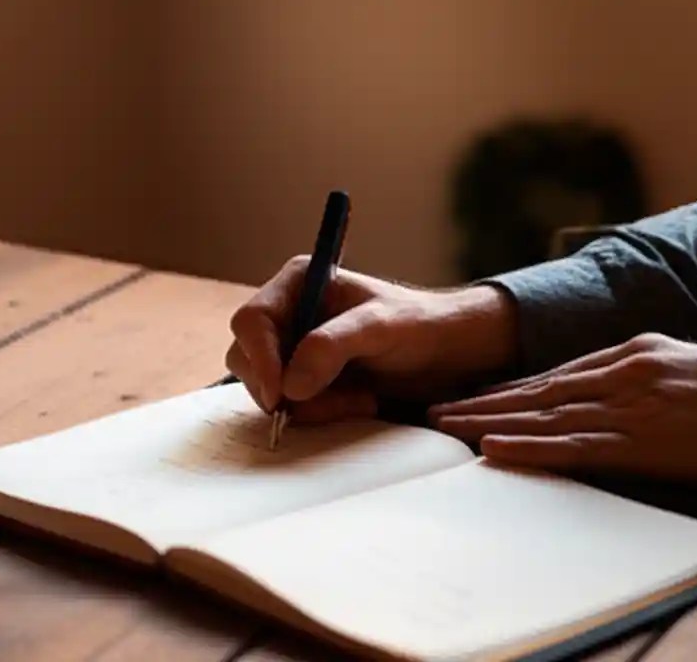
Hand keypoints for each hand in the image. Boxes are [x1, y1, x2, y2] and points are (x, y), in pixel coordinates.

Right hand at [225, 255, 516, 422]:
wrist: (448, 355)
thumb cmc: (420, 326)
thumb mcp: (380, 328)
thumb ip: (332, 347)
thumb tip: (288, 385)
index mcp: (299, 283)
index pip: (251, 320)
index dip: (259, 358)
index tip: (280, 393)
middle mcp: (288, 313)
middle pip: (247, 358)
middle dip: (287, 389)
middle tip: (342, 400)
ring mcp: (292, 349)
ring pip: (265, 389)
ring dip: (309, 405)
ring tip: (359, 400)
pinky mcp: (303, 380)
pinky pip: (288, 407)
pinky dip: (317, 414)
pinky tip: (355, 403)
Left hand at [429, 332, 696, 489]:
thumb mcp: (686, 368)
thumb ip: (638, 376)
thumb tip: (598, 392)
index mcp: (634, 352)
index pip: (555, 373)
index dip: (509, 388)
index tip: (472, 397)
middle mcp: (625, 372)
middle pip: (537, 390)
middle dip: (483, 402)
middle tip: (436, 411)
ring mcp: (633, 405)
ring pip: (545, 415)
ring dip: (489, 423)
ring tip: (446, 429)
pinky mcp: (648, 442)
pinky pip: (575, 447)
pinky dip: (530, 448)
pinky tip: (494, 449)